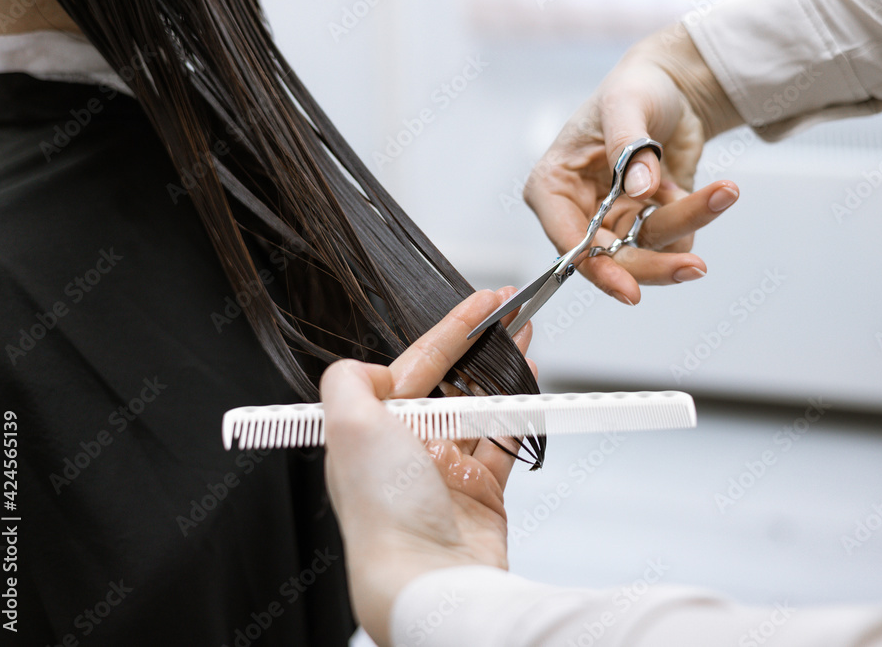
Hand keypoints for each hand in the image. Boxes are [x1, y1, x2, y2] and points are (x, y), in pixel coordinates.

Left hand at [321, 289, 534, 646]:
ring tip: (529, 343)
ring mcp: (447, 472)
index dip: (454, 330)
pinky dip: (522, 417)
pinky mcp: (481, 494)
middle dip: (485, 345)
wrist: (427, 579)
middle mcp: (409, 449)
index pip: (418, 365)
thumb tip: (370, 368)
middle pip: (455, 382)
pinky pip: (506, 444)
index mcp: (376, 430)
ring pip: (484, 409)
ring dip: (507, 374)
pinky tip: (533, 393)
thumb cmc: (385, 514)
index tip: (486, 302)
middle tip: (516, 314)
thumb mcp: (347, 427)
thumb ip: (348, 382)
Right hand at [524, 28, 742, 303]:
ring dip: (688, 223)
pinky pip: (675, 240)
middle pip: (611, 259)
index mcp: (554, 187)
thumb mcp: (625, 103)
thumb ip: (628, 144)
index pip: (568, 242)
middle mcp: (581, 211)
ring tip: (724, 192)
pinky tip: (707, 188)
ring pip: (649, 249)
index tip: (630, 290)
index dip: (597, 268)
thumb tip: (638, 188)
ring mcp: (616, 219)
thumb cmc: (635, 87)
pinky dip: (695, 216)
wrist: (675, 85)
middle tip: (695, 266)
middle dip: (655, 264)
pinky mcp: (649, 221)